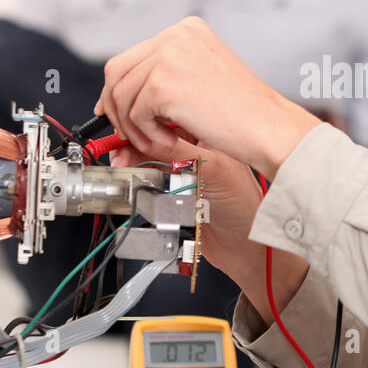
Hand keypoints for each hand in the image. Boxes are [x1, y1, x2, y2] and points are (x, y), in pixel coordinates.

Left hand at [94, 16, 320, 177]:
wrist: (268, 126)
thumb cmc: (245, 110)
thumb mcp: (200, 81)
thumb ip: (163, 81)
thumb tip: (114, 100)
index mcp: (186, 30)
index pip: (132, 56)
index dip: (119, 88)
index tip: (117, 110)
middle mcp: (174, 35)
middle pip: (117, 71)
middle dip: (116, 107)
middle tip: (128, 133)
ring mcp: (167, 57)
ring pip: (122, 96)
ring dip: (133, 127)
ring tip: (158, 141)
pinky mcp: (162, 84)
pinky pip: (134, 114)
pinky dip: (146, 134)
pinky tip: (171, 139)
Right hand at [110, 134, 308, 326]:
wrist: (243, 249)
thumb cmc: (245, 208)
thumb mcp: (212, 169)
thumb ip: (179, 150)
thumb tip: (147, 133)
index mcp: (210, 135)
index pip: (172, 118)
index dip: (148, 121)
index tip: (129, 130)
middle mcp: (197, 150)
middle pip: (155, 137)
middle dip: (134, 143)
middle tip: (122, 155)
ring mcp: (184, 171)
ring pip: (148, 158)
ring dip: (133, 161)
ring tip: (125, 168)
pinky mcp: (174, 192)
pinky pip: (149, 180)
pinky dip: (138, 179)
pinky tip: (136, 181)